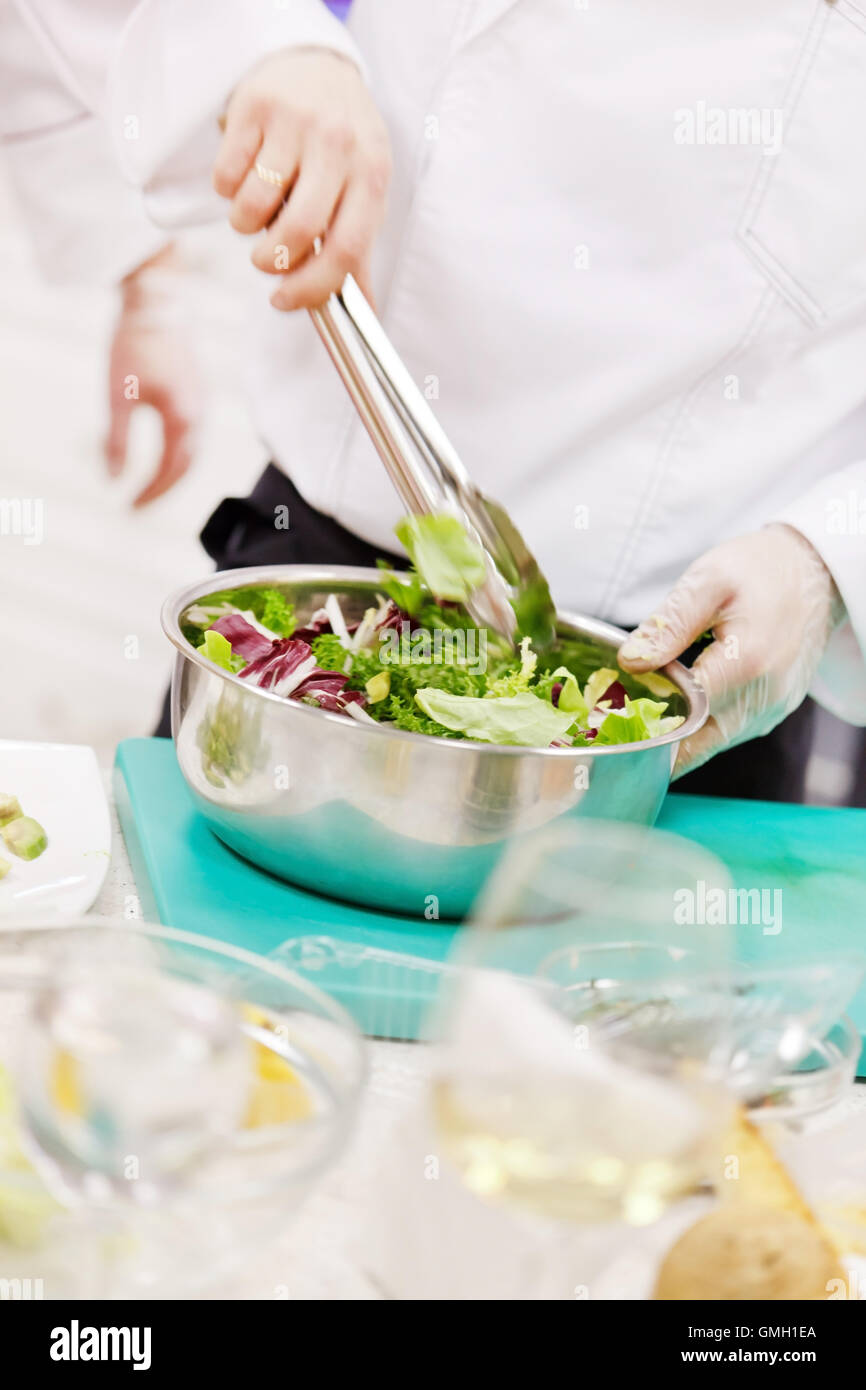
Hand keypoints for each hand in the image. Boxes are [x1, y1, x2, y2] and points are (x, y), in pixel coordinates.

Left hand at [105, 245, 200, 506]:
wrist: (156, 301)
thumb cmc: (135, 344)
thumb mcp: (119, 396)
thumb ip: (117, 441)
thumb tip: (114, 479)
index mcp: (183, 418)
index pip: (170, 470)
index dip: (150, 492)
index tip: (129, 506)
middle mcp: (201, 413)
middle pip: (187, 466)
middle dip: (163, 488)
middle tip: (140, 503)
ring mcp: (204, 401)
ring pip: (194, 450)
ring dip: (173, 471)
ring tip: (151, 483)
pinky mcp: (200, 390)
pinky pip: (195, 433)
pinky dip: (180, 451)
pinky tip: (163, 450)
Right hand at [212, 48, 390, 308]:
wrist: (316, 66)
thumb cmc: (342, 145)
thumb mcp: (362, 190)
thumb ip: (359, 253)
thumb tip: (366, 315)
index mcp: (371, 176)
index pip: (344, 250)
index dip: (311, 288)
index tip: (283, 301)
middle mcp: (338, 146)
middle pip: (296, 232)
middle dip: (270, 261)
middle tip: (264, 259)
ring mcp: (296, 123)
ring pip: (253, 206)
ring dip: (244, 224)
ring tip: (256, 209)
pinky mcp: (255, 106)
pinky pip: (226, 176)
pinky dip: (226, 190)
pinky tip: (244, 174)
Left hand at [617, 525, 841, 777]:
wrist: (816, 570)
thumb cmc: (761, 568)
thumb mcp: (707, 581)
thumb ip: (668, 625)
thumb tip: (631, 662)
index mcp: (744, 665)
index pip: (682, 720)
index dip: (643, 726)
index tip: (610, 722)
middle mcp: (762, 699)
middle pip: (695, 745)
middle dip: (654, 741)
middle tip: (615, 728)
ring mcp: (772, 710)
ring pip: (710, 744)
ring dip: (676, 736)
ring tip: (641, 713)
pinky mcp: (774, 711)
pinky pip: (728, 733)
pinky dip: (699, 726)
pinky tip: (677, 705)